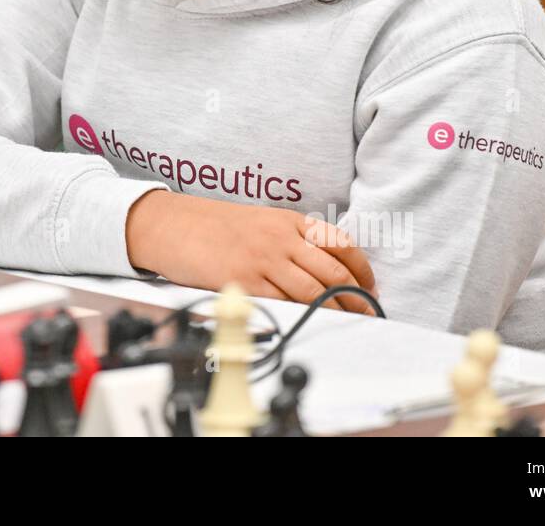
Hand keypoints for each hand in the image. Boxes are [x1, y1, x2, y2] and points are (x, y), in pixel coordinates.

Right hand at [125, 190, 379, 315]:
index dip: (362, 268)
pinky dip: (303, 313)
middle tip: (368, 312)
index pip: (340, 243)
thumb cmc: (213, 227)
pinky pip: (284, 301)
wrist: (173, 225)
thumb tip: (324, 268)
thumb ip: (290, 239)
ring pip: (315, 290)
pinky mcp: (246, 280)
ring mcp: (264, 259)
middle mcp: (281, 237)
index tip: (370, 286)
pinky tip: (313, 322)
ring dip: (337, 310)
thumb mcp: (260, 222)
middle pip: (334, 270)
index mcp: (288, 220)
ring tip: (348, 323)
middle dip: (357, 296)